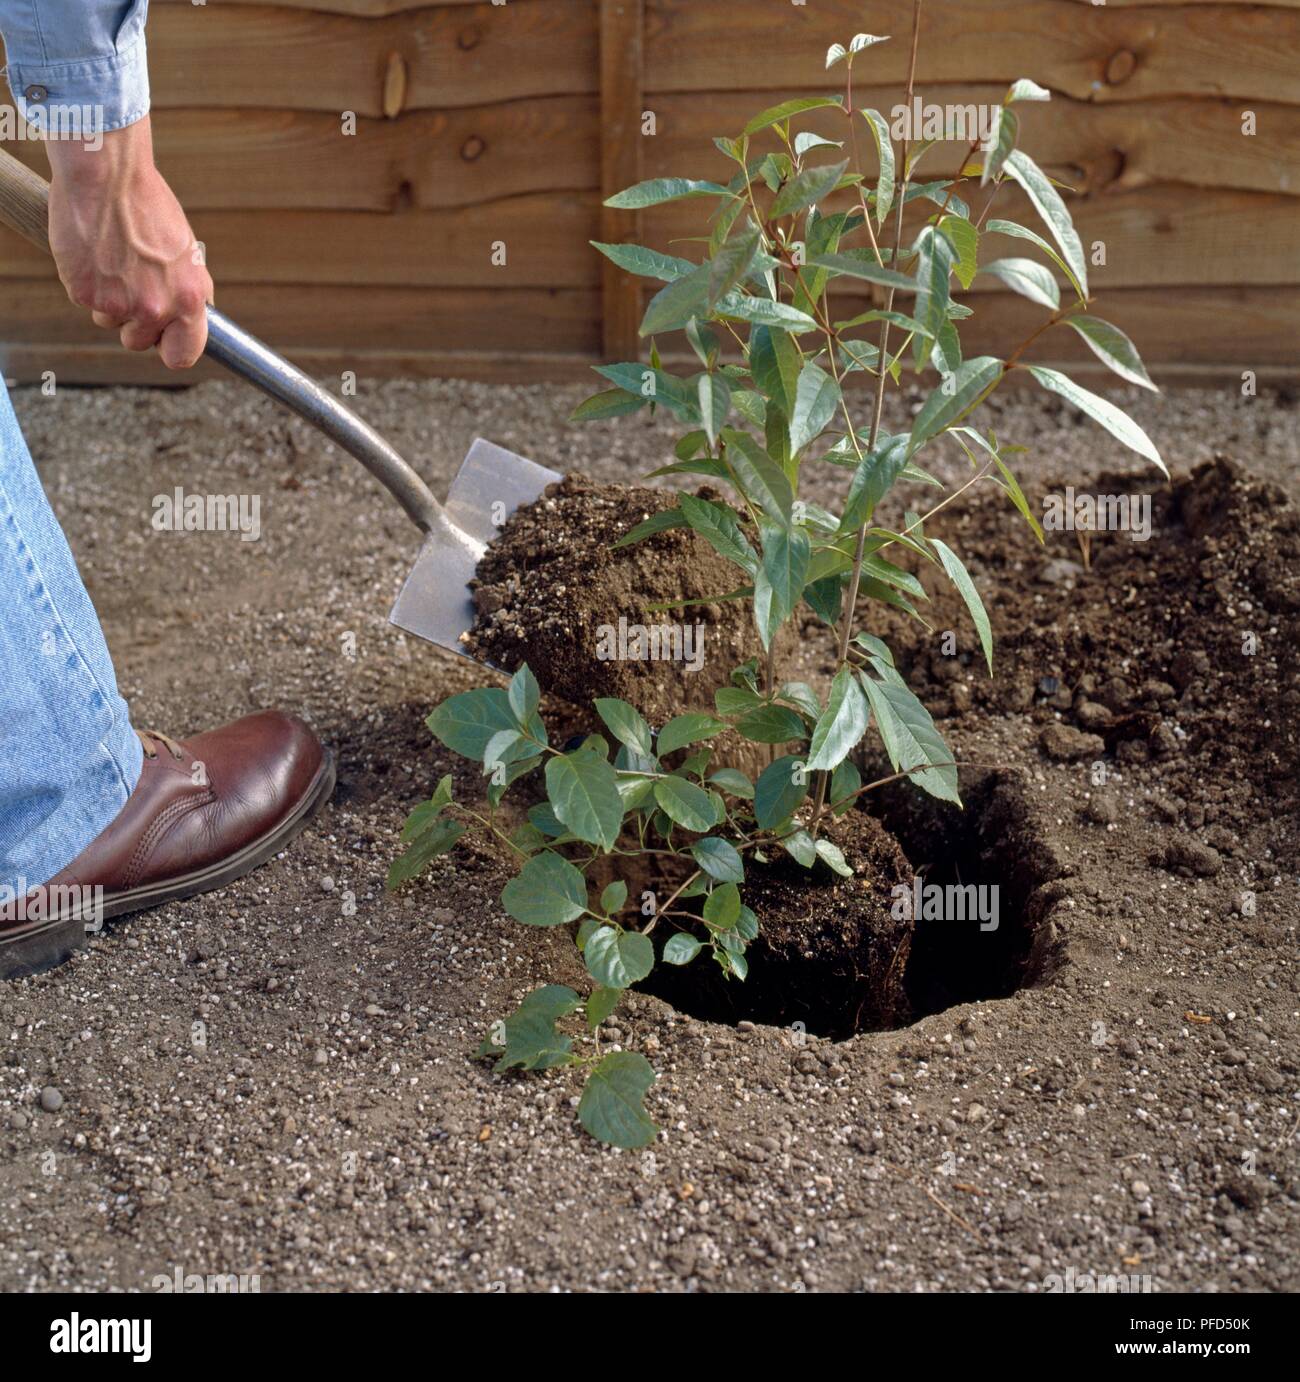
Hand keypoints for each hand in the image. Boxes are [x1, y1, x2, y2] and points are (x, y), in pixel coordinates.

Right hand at [46, 117, 212, 368]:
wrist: (107, 173)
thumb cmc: (148, 206)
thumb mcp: (186, 252)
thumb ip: (188, 290)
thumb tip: (195, 317)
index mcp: (189, 299)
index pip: (183, 355)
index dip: (172, 350)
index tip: (164, 342)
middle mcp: (156, 307)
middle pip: (139, 342)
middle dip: (134, 322)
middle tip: (130, 286)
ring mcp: (119, 304)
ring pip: (110, 322)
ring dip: (109, 301)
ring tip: (112, 260)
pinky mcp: (84, 293)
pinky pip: (86, 302)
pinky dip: (86, 281)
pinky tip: (93, 251)